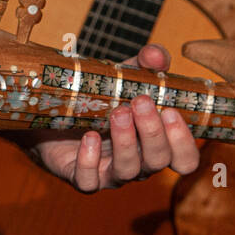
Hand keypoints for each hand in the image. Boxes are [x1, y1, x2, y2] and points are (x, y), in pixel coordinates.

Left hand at [24, 43, 199, 192]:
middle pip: (157, 162)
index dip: (183, 142)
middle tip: (140, 102)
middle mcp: (137, 164)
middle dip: (152, 132)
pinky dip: (89, 160)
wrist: (50, 115)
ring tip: (117, 112)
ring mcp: (108, 173)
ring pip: (127, 171)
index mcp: (155, 145)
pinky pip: (88, 180)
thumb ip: (143, 64)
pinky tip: (88, 136)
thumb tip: (155, 55)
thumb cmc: (98, 100)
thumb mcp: (123, 78)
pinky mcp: (80, 177)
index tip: (172, 111)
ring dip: (125, 142)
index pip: (185, 159)